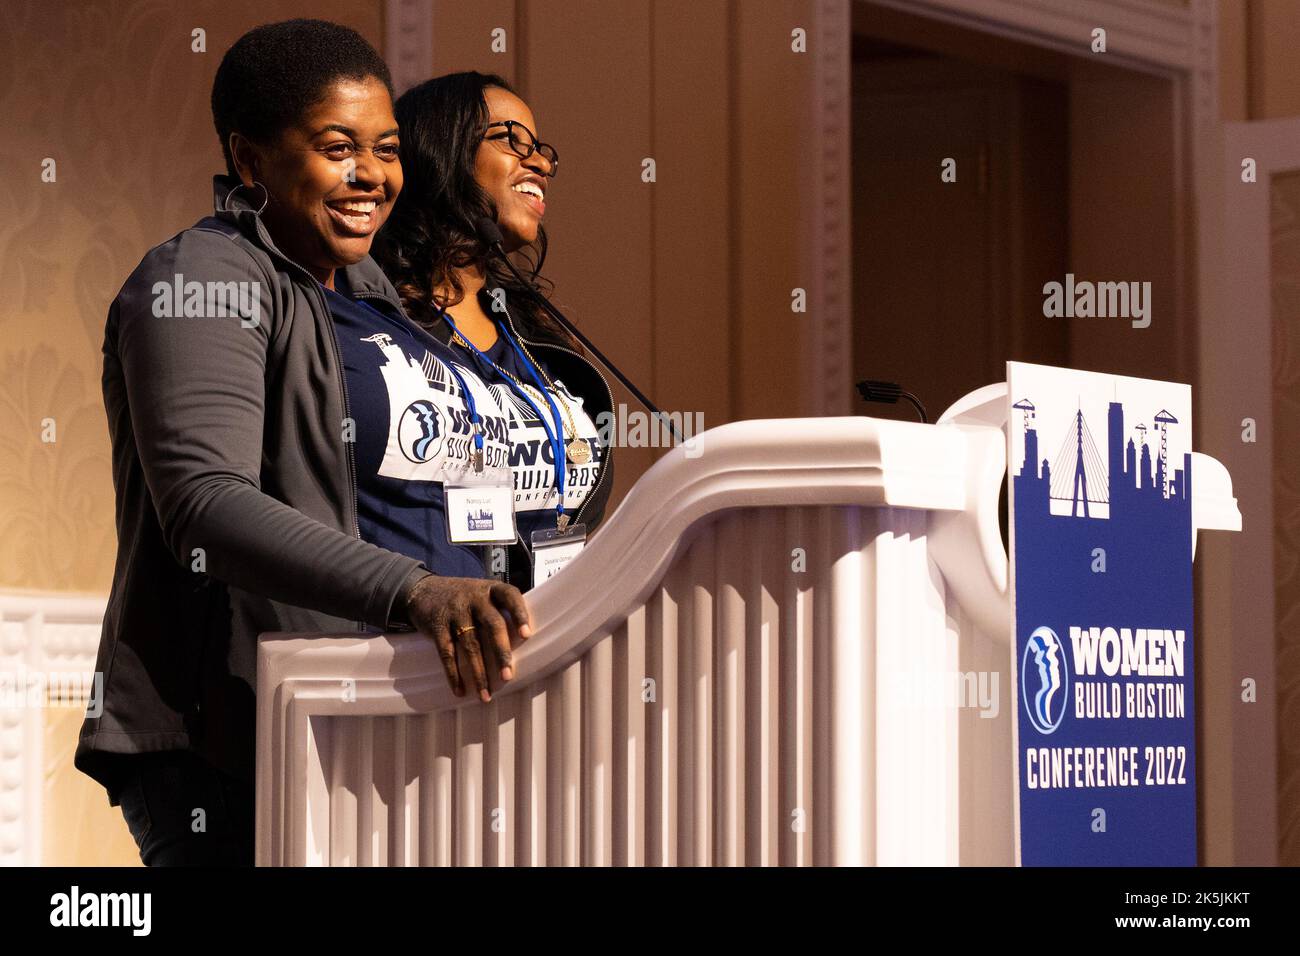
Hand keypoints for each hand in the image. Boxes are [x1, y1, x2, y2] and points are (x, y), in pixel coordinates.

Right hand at [404, 575, 532, 701]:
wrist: (422, 590)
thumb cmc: (463, 598)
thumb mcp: (482, 594)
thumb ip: (499, 611)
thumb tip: (522, 644)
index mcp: (491, 589)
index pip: (510, 596)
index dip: (519, 614)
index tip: (526, 635)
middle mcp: (475, 598)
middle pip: (492, 625)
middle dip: (501, 653)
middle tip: (507, 676)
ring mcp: (455, 612)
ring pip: (470, 644)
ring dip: (479, 672)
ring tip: (485, 695)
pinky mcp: (437, 626)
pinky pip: (447, 653)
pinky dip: (453, 674)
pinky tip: (461, 690)